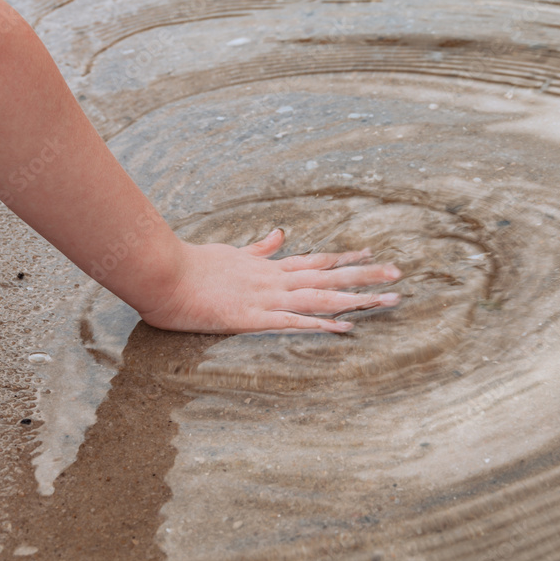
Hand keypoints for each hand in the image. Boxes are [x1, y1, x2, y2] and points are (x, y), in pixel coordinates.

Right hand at [137, 229, 401, 333]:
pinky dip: (321, 324)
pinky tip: (346, 327)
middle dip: (364, 276)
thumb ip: (257, 247)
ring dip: (356, 298)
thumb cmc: (188, 265)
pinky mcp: (252, 318)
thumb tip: (279, 233)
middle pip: (327, 276)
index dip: (343, 259)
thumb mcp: (230, 251)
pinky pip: (293, 321)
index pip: (314, 261)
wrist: (161, 271)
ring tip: (389, 298)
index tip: (371, 254)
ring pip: (320, 296)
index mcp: (267, 268)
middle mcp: (273, 280)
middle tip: (399, 274)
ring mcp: (265, 298)